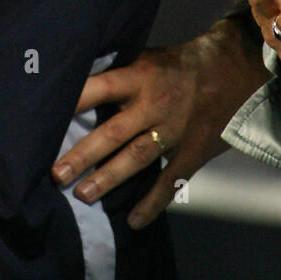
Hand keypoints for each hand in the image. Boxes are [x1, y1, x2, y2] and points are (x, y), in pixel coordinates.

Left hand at [51, 22, 267, 228]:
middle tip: (57, 173)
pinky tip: (133, 221)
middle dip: (84, 154)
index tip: (48, 115)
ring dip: (109, 178)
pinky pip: (169, 182)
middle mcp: (154, 105)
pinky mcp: (191, 153)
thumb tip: (76, 81)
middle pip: (114, 132)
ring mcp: (173, 131)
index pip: (102, 87)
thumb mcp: (146, 58)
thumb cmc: (178, 64)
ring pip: (136, 158)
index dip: (76, 99)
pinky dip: (152, 203)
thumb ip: (118, 74)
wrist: (233, 70)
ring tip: (82, 195)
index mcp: (139, 77)